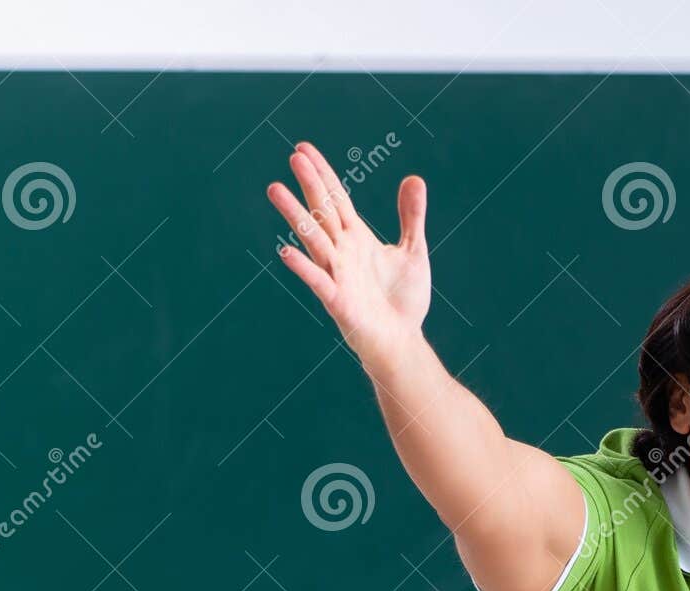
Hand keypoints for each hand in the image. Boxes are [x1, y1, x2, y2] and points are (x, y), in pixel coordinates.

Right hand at [266, 141, 431, 371]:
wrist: (402, 341)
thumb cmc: (403, 300)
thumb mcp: (413, 251)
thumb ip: (411, 216)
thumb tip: (414, 178)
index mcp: (357, 238)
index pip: (336, 199)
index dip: (323, 174)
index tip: (304, 148)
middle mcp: (342, 252)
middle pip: (322, 212)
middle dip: (310, 185)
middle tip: (293, 156)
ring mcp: (338, 275)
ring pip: (313, 240)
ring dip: (296, 216)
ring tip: (275, 189)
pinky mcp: (338, 302)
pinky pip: (319, 282)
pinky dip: (304, 267)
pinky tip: (287, 252)